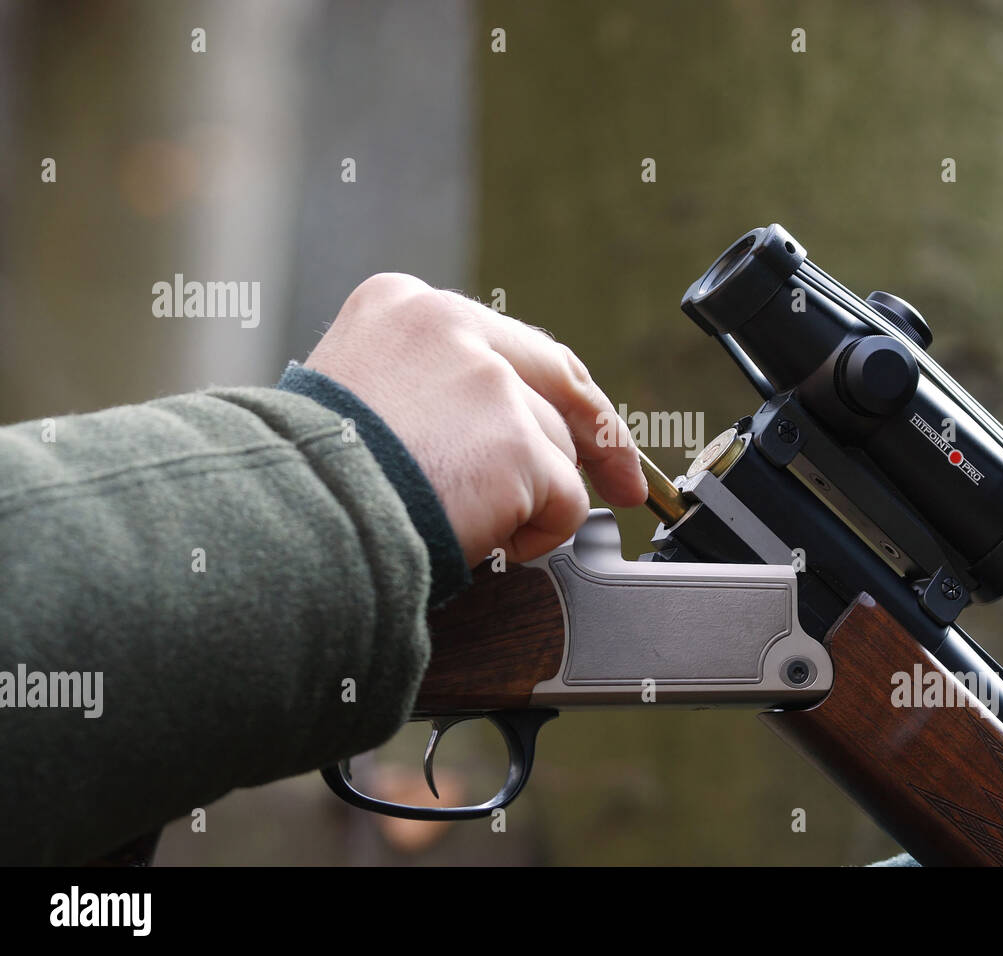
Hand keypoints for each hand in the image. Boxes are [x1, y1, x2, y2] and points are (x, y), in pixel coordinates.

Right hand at [304, 274, 646, 563]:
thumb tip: (483, 422)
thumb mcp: (350, 396)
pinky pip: (563, 499)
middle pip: (555, 380)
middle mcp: (450, 326)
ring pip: (554, 450)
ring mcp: (487, 381)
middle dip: (600, 436)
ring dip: (528, 502)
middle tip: (626, 481)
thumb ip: (419, 388)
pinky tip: (489, 543)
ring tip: (467, 528)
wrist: (282, 521)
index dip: (549, 389)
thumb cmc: (301, 478)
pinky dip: (539, 533)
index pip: (505, 342)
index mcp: (403, 307)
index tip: (576, 420)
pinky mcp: (515, 442)